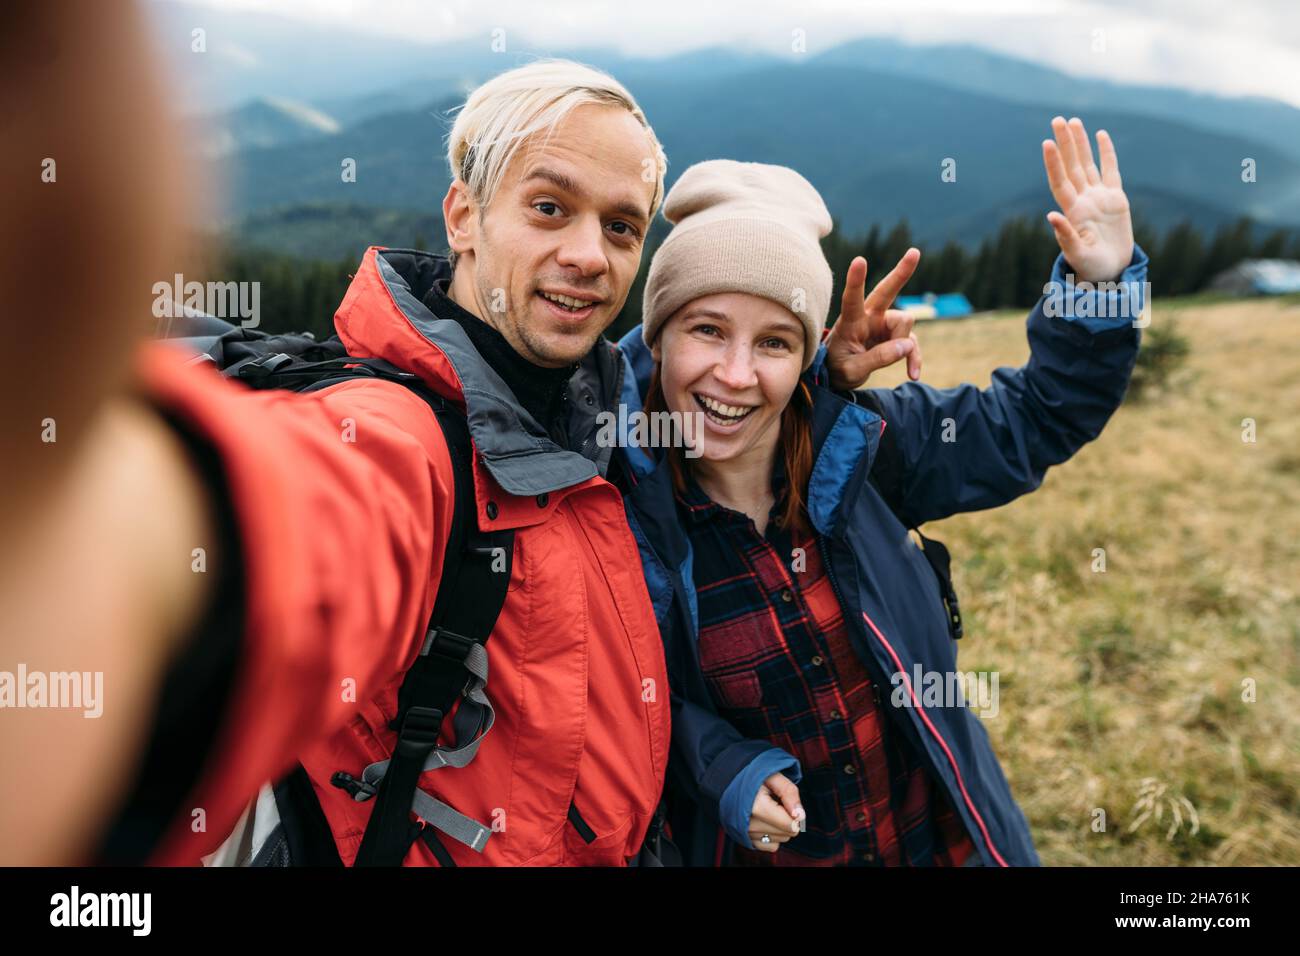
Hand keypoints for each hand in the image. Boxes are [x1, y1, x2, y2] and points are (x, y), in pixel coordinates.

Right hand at [748, 772, 803, 852]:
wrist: (729, 781)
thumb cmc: (753, 776)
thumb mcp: (774, 776)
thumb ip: (789, 793)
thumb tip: (800, 816)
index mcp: (757, 807)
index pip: (791, 825)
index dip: (795, 813)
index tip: (786, 800)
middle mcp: (750, 825)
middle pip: (788, 833)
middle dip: (788, 818)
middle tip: (776, 802)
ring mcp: (747, 834)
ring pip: (781, 839)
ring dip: (781, 826)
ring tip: (769, 809)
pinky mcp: (746, 840)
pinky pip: (772, 846)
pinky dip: (773, 835)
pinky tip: (766, 820)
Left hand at [823, 248, 922, 390]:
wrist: (838, 374)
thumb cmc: (837, 368)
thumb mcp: (852, 371)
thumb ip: (877, 359)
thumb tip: (907, 346)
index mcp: (850, 321)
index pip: (851, 299)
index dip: (856, 280)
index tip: (859, 260)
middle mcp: (869, 317)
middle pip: (886, 291)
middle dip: (901, 272)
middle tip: (915, 252)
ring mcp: (884, 324)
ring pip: (906, 322)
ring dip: (902, 344)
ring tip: (883, 361)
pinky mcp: (896, 336)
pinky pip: (911, 344)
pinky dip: (913, 358)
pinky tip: (912, 374)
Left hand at [1042, 116, 1133, 283]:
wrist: (1110, 272)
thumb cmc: (1090, 268)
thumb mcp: (1077, 255)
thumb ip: (1065, 237)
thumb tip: (1051, 216)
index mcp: (1072, 212)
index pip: (1060, 182)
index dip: (1054, 163)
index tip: (1047, 143)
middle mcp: (1083, 201)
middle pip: (1072, 166)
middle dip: (1065, 143)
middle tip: (1058, 119)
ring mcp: (1099, 198)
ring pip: (1088, 164)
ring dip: (1080, 143)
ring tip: (1073, 121)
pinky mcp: (1115, 199)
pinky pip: (1110, 170)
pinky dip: (1106, 153)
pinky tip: (1100, 134)